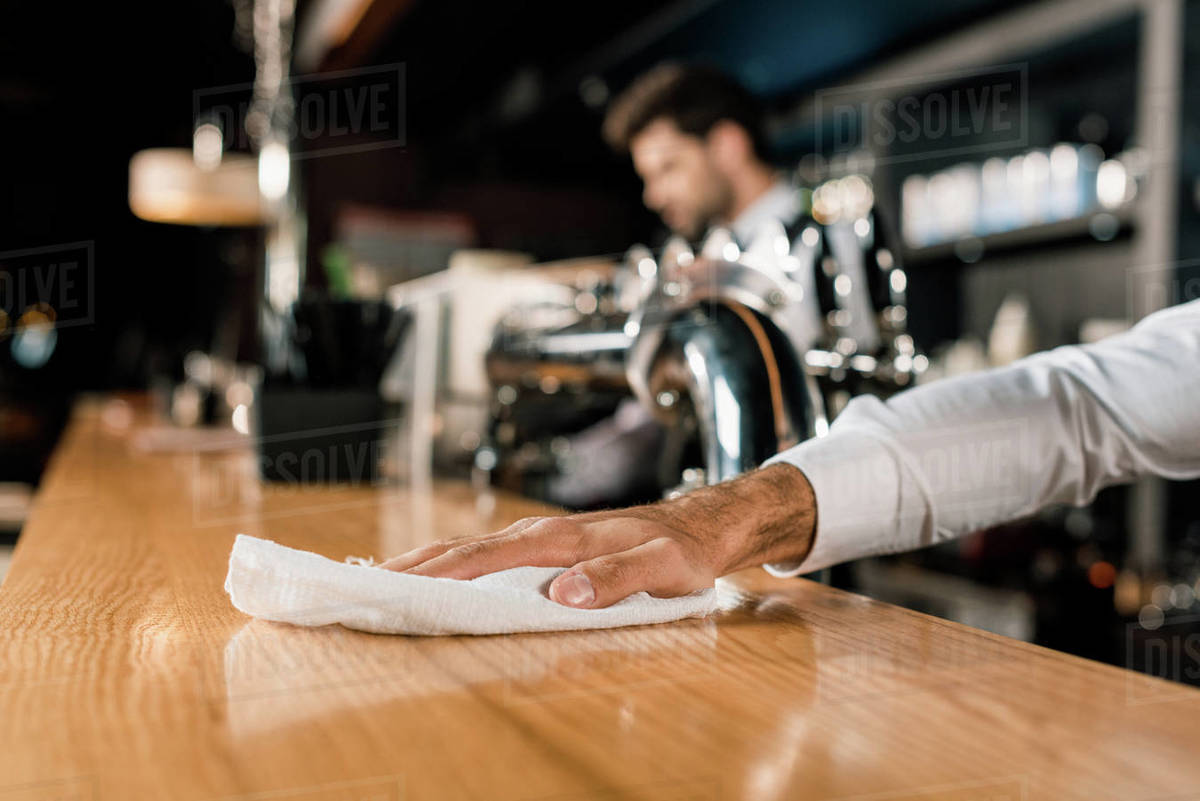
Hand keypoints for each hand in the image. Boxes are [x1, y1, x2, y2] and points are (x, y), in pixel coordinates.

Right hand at [379, 463, 816, 607]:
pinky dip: (452, 560)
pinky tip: (436, 572)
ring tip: (381, 580)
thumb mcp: (662, 568)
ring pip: (470, 547)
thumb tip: (563, 595)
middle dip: (413, 568)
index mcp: (561, 539)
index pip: (487, 557)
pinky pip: (487, 552)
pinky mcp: (546, 544)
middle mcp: (543, 532)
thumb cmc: (682, 549)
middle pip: (463, 549)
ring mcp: (542, 536)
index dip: (440, 573)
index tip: (396, 588)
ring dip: (425, 562)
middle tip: (363, 588)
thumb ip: (615, 580)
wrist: (701, 523)